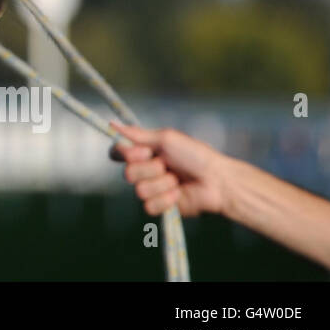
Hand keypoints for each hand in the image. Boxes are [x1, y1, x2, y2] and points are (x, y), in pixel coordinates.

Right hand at [109, 122, 228, 217]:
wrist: (217, 180)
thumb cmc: (195, 155)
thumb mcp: (166, 138)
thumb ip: (137, 134)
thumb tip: (112, 123)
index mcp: (144, 153)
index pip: (117, 154)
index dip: (126, 155)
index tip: (144, 152)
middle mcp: (145, 171)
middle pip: (128, 174)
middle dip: (150, 169)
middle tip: (167, 165)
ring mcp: (152, 189)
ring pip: (139, 191)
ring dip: (162, 184)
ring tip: (178, 180)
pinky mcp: (160, 206)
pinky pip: (149, 206)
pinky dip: (166, 199)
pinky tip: (179, 193)